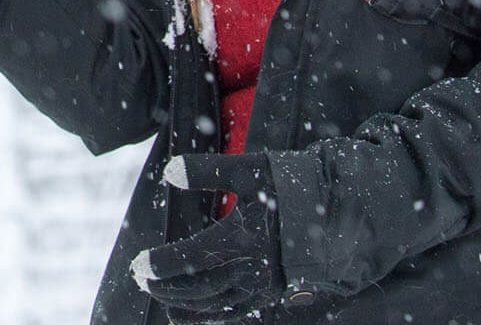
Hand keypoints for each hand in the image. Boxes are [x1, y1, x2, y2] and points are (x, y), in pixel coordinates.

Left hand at [133, 153, 286, 322]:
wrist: (342, 213)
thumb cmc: (293, 187)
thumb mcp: (250, 171)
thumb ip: (207, 171)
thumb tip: (170, 171)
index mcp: (240, 239)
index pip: (189, 259)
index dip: (161, 264)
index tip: (138, 265)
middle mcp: (250, 269)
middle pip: (197, 287)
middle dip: (166, 286)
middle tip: (142, 280)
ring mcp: (262, 286)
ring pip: (214, 304)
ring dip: (183, 303)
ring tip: (159, 297)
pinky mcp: (272, 293)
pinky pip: (235, 312)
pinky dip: (209, 316)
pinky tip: (191, 315)